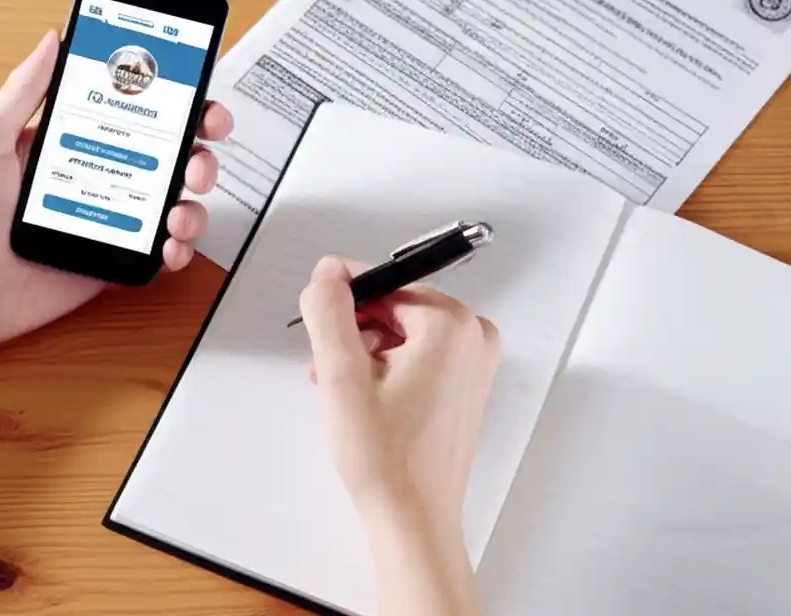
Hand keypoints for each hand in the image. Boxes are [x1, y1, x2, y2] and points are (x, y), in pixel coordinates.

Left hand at [0, 30, 232, 349]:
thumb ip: (24, 90)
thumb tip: (54, 37)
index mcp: (75, 141)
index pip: (137, 112)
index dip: (176, 101)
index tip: (198, 94)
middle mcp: (101, 176)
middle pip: (170, 155)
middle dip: (199, 151)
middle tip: (200, 156)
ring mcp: (112, 220)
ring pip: (176, 202)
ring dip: (194, 202)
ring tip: (178, 212)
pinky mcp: (114, 260)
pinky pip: (161, 251)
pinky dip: (178, 247)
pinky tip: (170, 244)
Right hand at [298, 256, 499, 525]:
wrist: (412, 518)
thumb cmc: (386, 458)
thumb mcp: (342, 374)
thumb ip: (330, 311)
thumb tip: (328, 273)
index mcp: (452, 325)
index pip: (385, 282)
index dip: (343, 297)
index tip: (316, 313)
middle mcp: (473, 338)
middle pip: (394, 308)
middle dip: (353, 332)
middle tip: (326, 366)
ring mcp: (473, 365)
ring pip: (402, 335)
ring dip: (363, 353)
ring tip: (337, 388)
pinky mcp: (464, 388)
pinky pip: (418, 358)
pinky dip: (385, 370)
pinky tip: (360, 399)